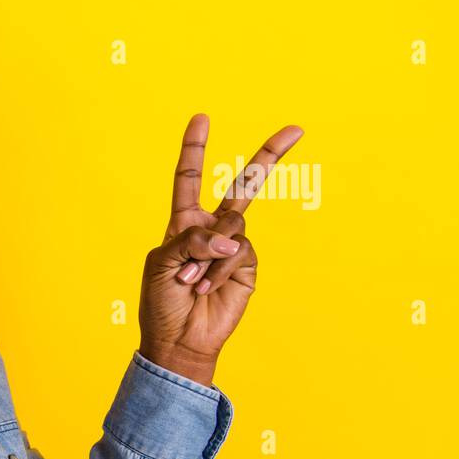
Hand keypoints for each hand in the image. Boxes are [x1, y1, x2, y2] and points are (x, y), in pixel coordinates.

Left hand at [138, 113, 303, 386]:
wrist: (179, 340)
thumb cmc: (162, 303)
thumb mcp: (164, 263)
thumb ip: (192, 241)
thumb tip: (229, 240)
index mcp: (183, 224)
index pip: (190, 179)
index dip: (195, 149)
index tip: (201, 118)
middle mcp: (211, 230)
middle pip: (243, 186)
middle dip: (269, 156)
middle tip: (296, 129)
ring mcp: (233, 248)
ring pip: (233, 226)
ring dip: (208, 255)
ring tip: (191, 282)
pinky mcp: (247, 266)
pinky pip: (239, 253)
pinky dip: (220, 269)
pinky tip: (206, 288)